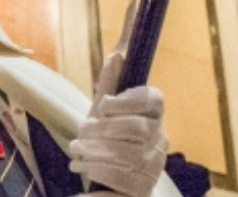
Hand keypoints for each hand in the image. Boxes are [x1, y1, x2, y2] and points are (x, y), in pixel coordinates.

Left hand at [68, 52, 166, 196]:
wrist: (109, 182)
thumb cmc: (107, 141)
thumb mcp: (103, 114)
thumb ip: (109, 86)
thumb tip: (117, 55)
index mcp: (153, 116)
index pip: (154, 99)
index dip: (129, 99)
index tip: (105, 104)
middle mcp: (160, 140)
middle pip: (136, 128)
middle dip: (103, 128)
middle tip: (82, 130)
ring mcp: (154, 166)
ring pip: (127, 153)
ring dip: (94, 150)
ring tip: (77, 149)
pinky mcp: (143, 189)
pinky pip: (121, 177)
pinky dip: (95, 170)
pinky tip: (80, 166)